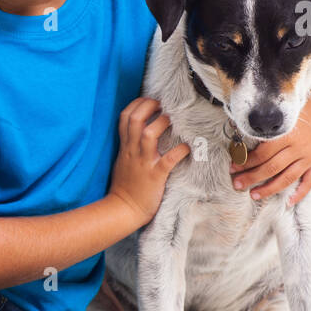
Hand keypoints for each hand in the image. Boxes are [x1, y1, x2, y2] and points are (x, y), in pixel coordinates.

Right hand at [109, 97, 191, 222]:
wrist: (123, 209)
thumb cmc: (126, 185)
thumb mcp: (123, 161)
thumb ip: (131, 145)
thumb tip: (143, 131)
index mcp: (125, 147)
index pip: (125, 117)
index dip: (137, 104)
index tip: (149, 100)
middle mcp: (133, 151)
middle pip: (135, 119)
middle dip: (149, 106)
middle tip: (162, 105)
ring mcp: (143, 163)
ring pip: (149, 135)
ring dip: (162, 123)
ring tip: (172, 121)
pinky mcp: (155, 176)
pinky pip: (169, 160)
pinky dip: (180, 151)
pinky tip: (187, 148)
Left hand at [231, 76, 310, 203]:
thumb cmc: (295, 107)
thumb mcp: (279, 115)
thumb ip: (262, 127)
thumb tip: (235, 131)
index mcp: (285, 135)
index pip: (261, 154)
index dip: (245, 162)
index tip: (232, 167)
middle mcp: (298, 147)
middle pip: (271, 168)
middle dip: (251, 178)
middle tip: (237, 185)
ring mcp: (309, 156)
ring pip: (287, 178)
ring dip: (269, 189)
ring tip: (253, 195)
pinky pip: (309, 181)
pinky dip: (300, 192)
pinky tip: (288, 202)